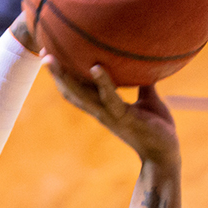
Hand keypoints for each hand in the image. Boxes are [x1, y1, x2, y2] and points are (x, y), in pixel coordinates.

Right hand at [47, 61, 178, 165]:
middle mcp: (101, 111)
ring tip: (52, 59)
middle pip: (71, 91)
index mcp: (103, 106)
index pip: (78, 89)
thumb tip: (146, 63)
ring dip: (65, 77)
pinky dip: (103, 82)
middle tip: (42, 53)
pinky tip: (96, 67)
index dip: (64, 75)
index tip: (52, 56)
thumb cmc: (157, 127)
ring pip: (81, 95)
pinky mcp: (123, 117)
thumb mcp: (149, 99)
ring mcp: (109, 115)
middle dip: (56, 74)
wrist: (164, 153)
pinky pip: (110, 98)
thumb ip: (143, 84)